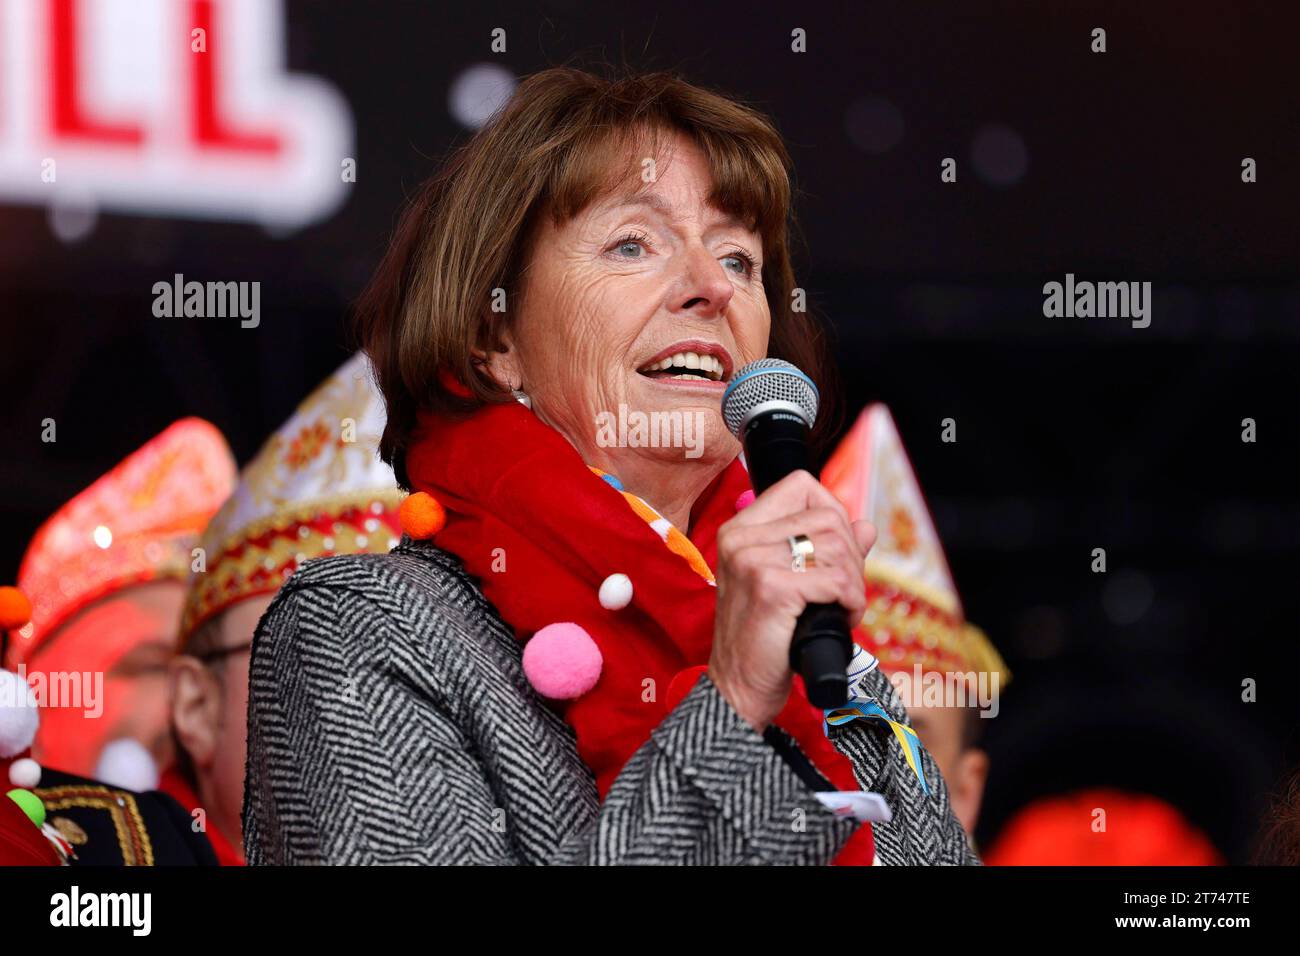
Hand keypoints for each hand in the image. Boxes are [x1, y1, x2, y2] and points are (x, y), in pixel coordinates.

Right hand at [707, 470, 875, 732]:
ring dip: (853, 580)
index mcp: (740, 530)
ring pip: (837, 545)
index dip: (832, 513)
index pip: (801, 486)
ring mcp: (752, 561)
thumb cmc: (762, 639)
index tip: (833, 552)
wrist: (738, 688)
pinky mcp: (771, 588)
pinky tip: (841, 618)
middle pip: (827, 517)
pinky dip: (851, 601)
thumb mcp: (788, 584)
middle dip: (850, 554)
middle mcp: (741, 538)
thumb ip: (824, 550)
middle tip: (844, 590)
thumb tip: (865, 526)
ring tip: (841, 607)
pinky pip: (836, 579)